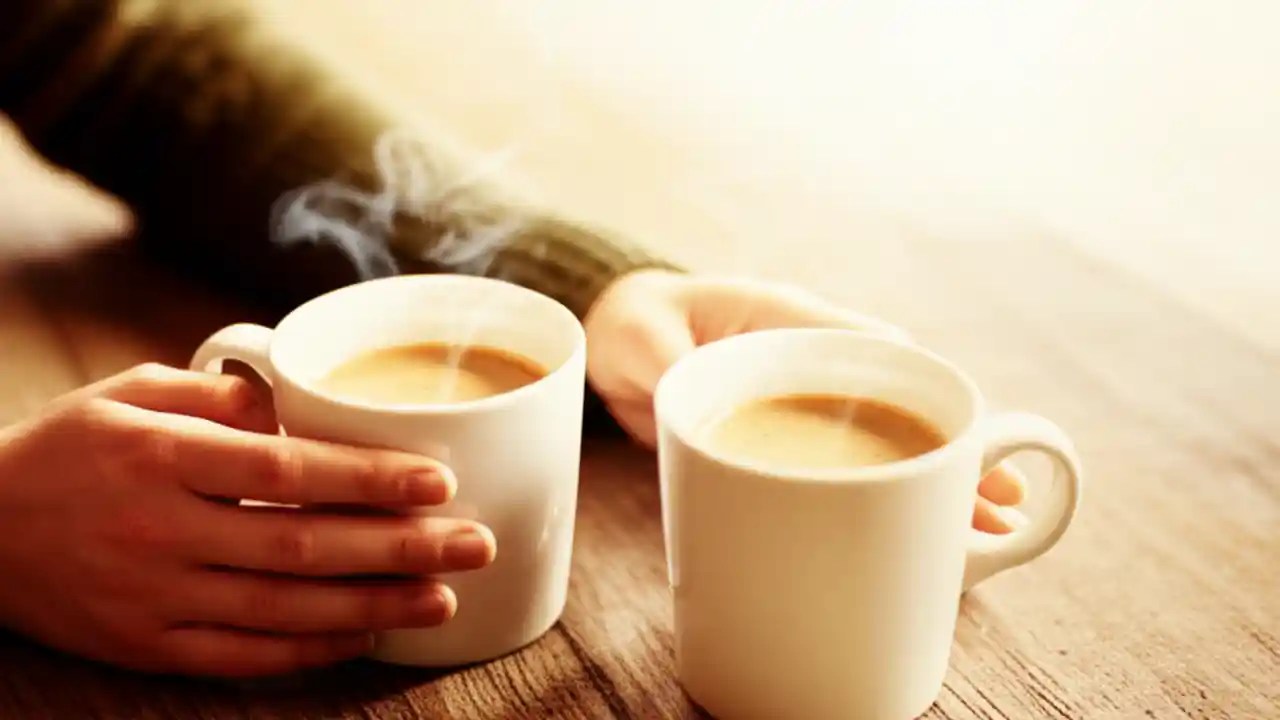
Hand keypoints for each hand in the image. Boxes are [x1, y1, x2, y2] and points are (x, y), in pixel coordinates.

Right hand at [0, 364, 495, 676]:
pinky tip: (365, 635)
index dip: (369, 479)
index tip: (437, 481)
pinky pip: (242, 655)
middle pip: (303, 544)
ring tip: (443, 598)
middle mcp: (161, 530)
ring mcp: (153, 596)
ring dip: (372, 604)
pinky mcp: (145, 646)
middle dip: (400, 546)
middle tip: (474, 544)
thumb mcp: (127, 395)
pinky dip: (308, 649)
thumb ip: (214, 398)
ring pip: (283, 607)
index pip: (286, 471)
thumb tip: (295, 405)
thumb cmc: (66, 448)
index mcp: (161, 458)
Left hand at [584, 270, 1026, 533]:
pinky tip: (923, 540)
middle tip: (999, 504)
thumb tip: (687, 385)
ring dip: (937, 483)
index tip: (964, 436)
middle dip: (954, 451)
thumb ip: (664, 358)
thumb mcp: (637, 335)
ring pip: (891, 441)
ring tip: (989, 536)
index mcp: (790, 319)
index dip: (924, 392)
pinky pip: (853, 468)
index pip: (878, 346)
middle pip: (903, 402)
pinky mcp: (796, 442)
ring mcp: (810, 403)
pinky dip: (891, 500)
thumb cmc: (633, 322)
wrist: (616, 344)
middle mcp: (815, 359)